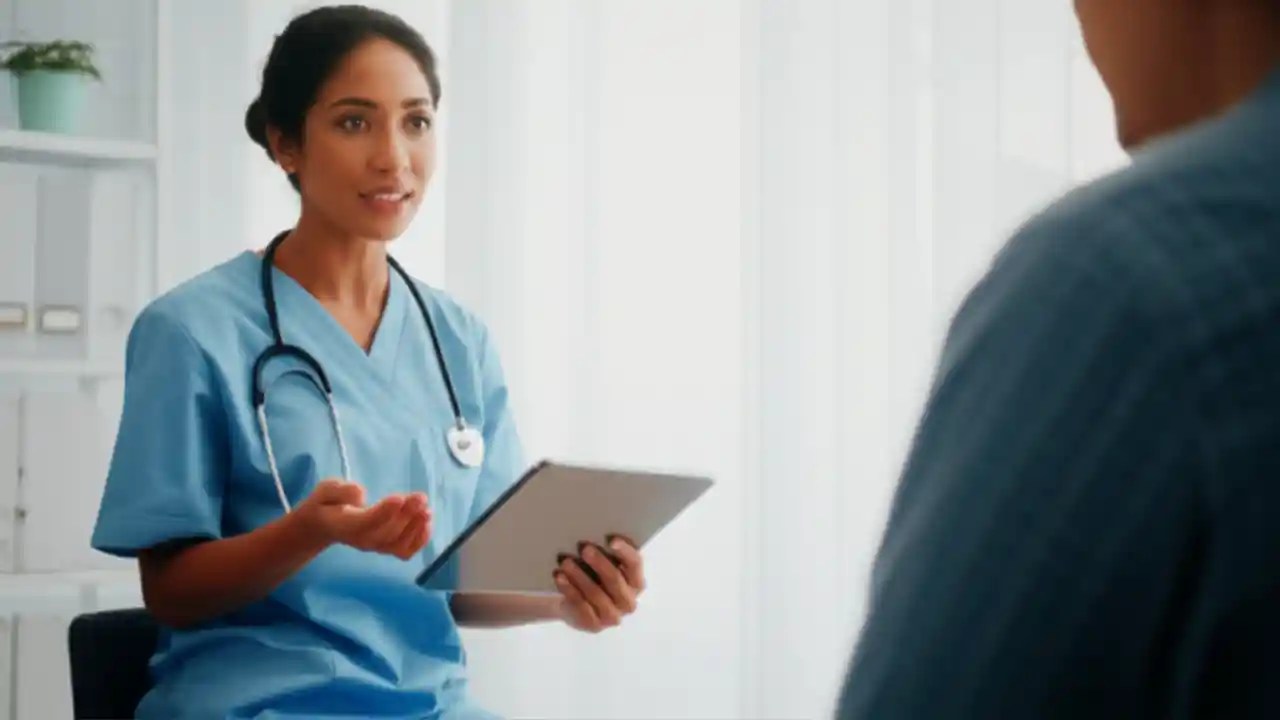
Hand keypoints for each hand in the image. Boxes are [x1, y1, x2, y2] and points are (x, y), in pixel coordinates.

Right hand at [297, 479, 431, 559]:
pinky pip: (405, 551)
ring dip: (415, 527)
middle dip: (406, 515)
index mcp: (344, 524)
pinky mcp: (387, 548)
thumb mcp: (325, 490)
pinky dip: (419, 541)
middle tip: (420, 497)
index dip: (383, 512)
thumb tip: (359, 494)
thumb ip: (338, 491)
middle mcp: (361, 540)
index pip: (365, 523)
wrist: (325, 525)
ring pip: (398, 544)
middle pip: (386, 533)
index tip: (398, 498)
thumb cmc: (327, 504)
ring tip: (426, 509)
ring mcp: (375, 547)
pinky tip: (426, 524)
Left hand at [553, 536, 645, 632]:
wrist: (574, 603)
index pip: (635, 564)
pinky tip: (560, 577)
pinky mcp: (594, 625)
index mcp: (636, 582)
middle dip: (600, 563)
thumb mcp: (604, 564)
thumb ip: (608, 552)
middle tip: (585, 548)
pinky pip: (581, 607)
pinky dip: (569, 590)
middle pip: (615, 580)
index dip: (625, 552)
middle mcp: (628, 601)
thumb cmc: (593, 575)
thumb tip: (597, 529)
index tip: (611, 540)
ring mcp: (613, 616)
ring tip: (566, 562)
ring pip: (596, 594)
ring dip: (580, 576)